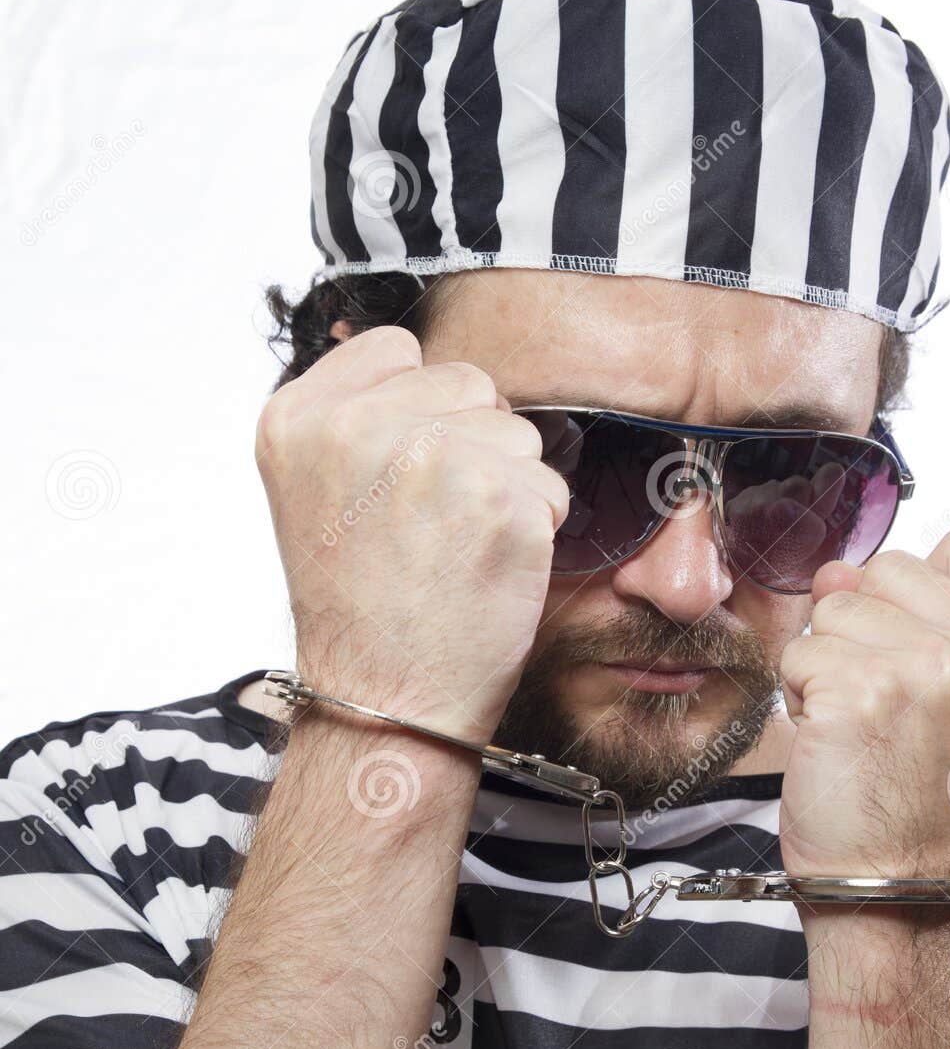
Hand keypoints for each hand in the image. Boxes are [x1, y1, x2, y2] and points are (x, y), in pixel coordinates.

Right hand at [255, 326, 568, 742]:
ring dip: (507, 485)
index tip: (398, 479)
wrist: (384, 698)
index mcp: (299, 417)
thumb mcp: (316, 489)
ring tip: (456, 548)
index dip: (419, 411)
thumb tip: (426, 364)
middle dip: (470, 444)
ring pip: (518, 430)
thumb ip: (356, 414)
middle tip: (430, 525)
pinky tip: (488, 568)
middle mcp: (357, 427)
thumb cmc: (362, 604)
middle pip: (468, 382)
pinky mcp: (498, 497)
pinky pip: (551, 482)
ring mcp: (429, 458)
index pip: (398, 350)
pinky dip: (536, 526)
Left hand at [778, 526, 949, 879]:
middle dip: (867, 629)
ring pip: (835, 607)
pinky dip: (799, 696)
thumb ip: (911, 613)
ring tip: (862, 726)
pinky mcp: (863, 691)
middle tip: (887, 706)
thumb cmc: (923, 798)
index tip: (922, 656)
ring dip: (829, 664)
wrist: (900, 889)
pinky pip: (799, 653)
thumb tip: (840, 567)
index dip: (919, 593)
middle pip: (890, 568)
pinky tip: (833, 742)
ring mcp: (932, 670)